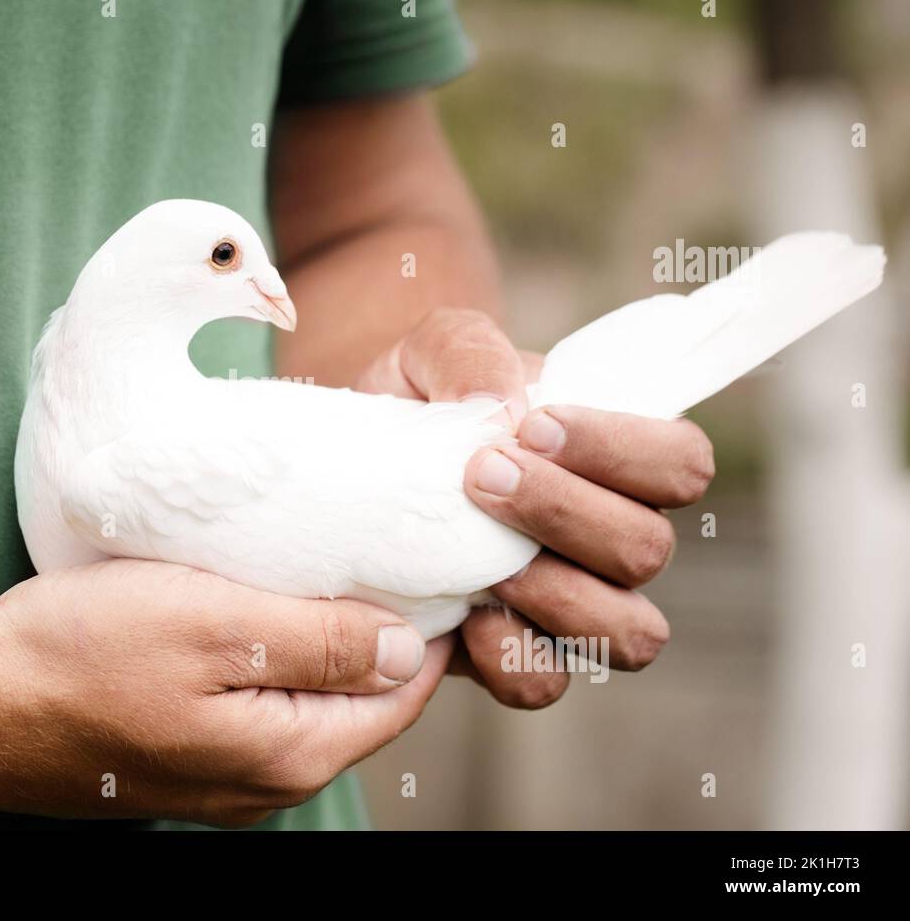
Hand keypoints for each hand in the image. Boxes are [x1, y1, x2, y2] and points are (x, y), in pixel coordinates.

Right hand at [0, 558, 450, 826]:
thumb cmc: (80, 655)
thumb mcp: (216, 625)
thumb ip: (322, 642)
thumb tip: (411, 648)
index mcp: (289, 754)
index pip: (402, 693)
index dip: (425, 626)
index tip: (426, 560)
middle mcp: (264, 781)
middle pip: (357, 699)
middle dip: (376, 630)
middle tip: (373, 548)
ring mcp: (220, 775)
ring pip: (304, 698)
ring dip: (318, 639)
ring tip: (315, 566)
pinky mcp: (181, 754)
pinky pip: (254, 702)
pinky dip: (268, 654)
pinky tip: (249, 606)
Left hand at [356, 307, 713, 707]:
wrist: (354, 468)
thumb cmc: (416, 403)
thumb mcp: (428, 353)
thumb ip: (469, 352)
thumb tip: (502, 403)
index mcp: (617, 459)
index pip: (681, 463)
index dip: (623, 450)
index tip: (534, 427)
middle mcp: (614, 537)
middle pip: (648, 548)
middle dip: (564, 512)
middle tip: (481, 477)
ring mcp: (576, 603)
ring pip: (629, 632)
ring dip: (554, 592)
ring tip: (484, 559)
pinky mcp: (520, 654)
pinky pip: (545, 682)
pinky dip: (508, 656)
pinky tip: (461, 616)